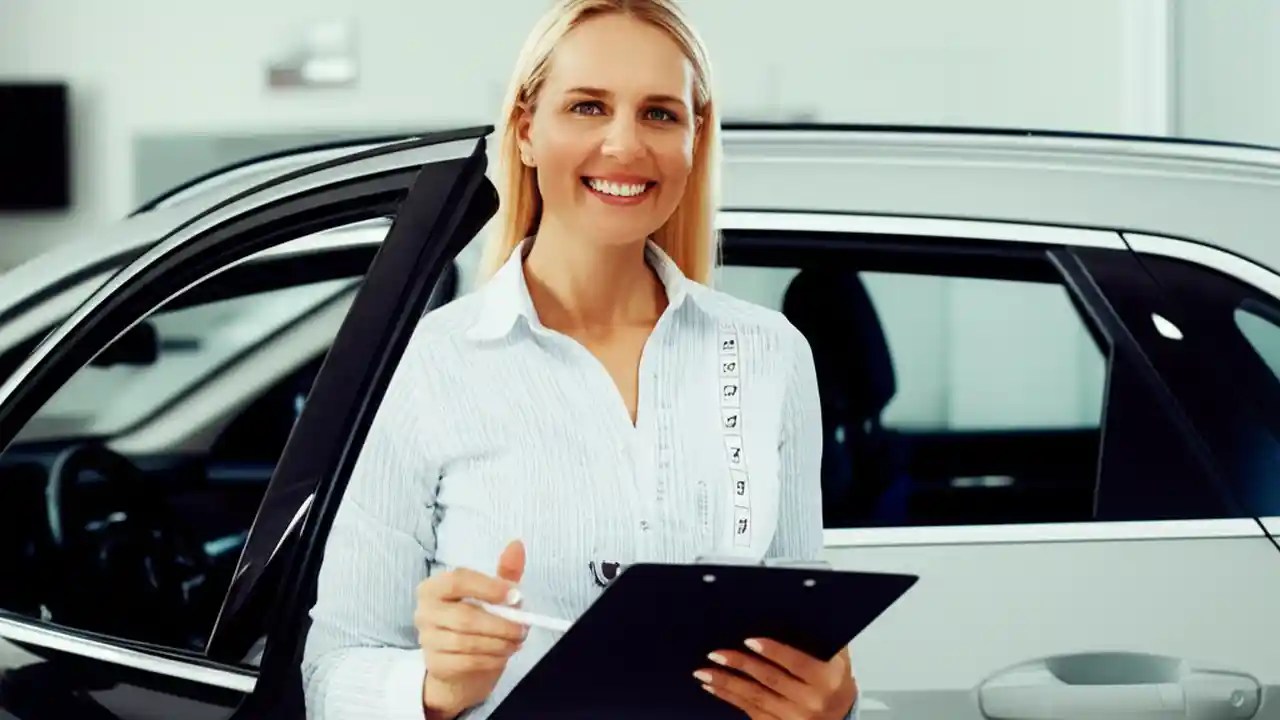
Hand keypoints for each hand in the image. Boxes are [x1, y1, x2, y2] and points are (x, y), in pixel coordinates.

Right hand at [417, 540, 526, 719]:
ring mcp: (427, 639)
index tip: (516, 596)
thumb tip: (517, 545)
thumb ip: (505, 572)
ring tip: (515, 641)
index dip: (489, 587)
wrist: (459, 664)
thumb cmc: (475, 621)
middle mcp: (425, 611)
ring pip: (468, 641)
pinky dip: (491, 659)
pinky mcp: (435, 664)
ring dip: (499, 643)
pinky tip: (501, 655)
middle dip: (501, 624)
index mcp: (435, 587)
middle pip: (465, 616)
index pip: (458, 580)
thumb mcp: (492, 595)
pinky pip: (468, 661)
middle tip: (522, 628)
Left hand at [696, 639, 857, 718]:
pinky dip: (729, 697)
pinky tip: (714, 687)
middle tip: (717, 653)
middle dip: (740, 664)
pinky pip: (750, 711)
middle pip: (770, 679)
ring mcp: (794, 717)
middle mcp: (811, 700)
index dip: (772, 651)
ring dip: (726, 683)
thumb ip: (821, 635)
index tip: (749, 640)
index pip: (797, 662)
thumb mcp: (838, 656)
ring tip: (705, 671)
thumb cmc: (834, 679)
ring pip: (755, 697)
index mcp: (827, 679)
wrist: (840, 714)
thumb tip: (797, 607)